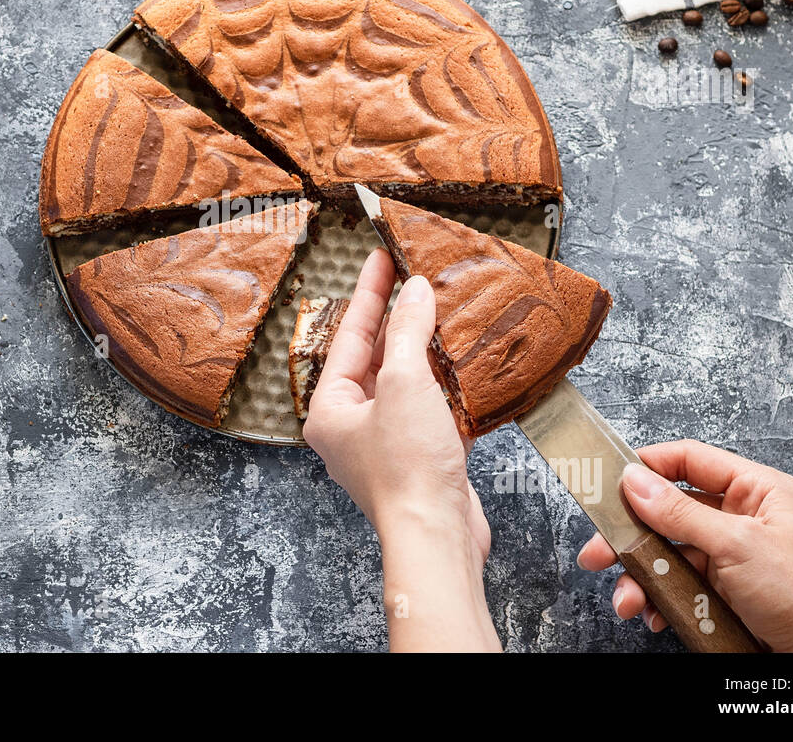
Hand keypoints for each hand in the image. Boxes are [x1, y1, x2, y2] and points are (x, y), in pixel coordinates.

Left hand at [304, 248, 498, 651]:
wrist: (438, 536)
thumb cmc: (408, 469)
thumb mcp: (404, 384)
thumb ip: (407, 333)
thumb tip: (414, 293)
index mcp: (329, 408)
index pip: (348, 336)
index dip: (368, 292)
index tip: (382, 257)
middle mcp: (351, 426)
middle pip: (374, 358)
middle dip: (396, 319)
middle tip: (413, 275)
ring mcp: (386, 444)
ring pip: (404, 383)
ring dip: (424, 349)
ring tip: (441, 309)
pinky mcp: (420, 459)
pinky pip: (429, 409)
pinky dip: (445, 385)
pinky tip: (463, 362)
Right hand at [578, 440, 792, 652]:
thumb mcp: (737, 546)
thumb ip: (681, 513)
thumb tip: (634, 480)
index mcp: (753, 489)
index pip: (688, 460)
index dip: (647, 466)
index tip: (607, 481)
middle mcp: (736, 515)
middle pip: (666, 509)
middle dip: (630, 533)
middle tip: (598, 550)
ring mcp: (725, 552)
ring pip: (665, 550)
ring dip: (639, 574)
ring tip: (627, 599)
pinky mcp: (716, 585)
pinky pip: (673, 581)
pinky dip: (656, 597)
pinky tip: (652, 612)